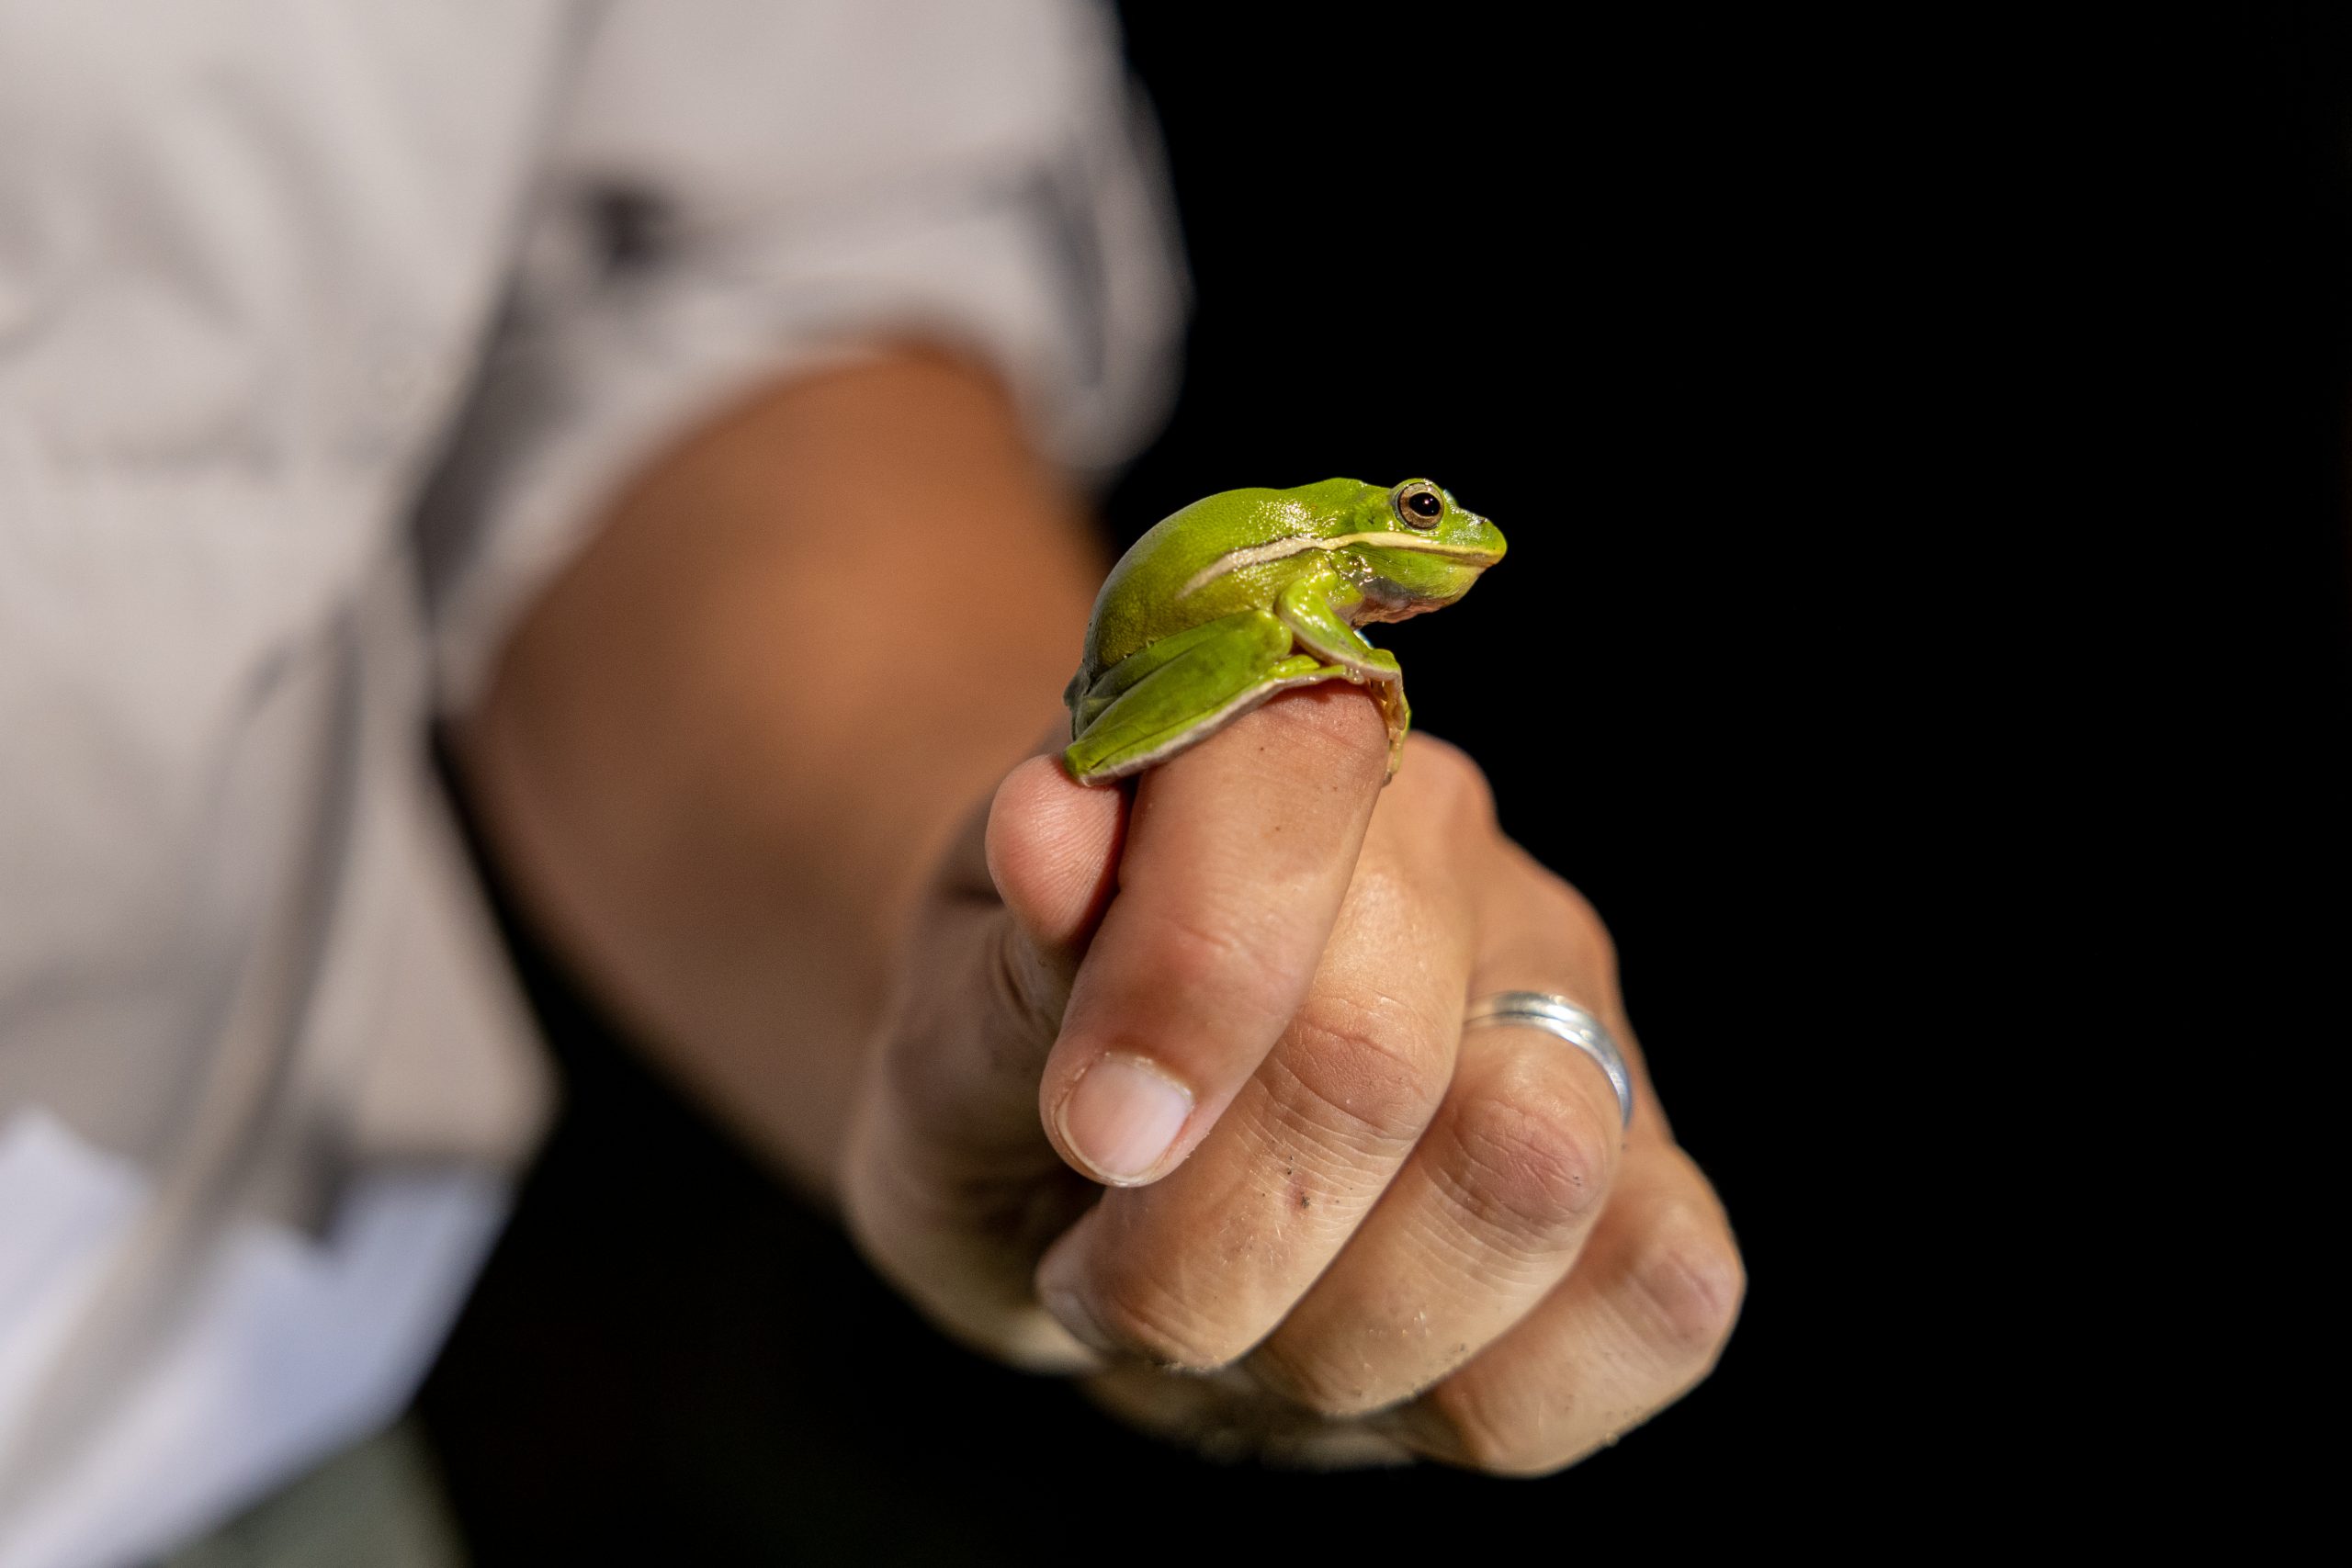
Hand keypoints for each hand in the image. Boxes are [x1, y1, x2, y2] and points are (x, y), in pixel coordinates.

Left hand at [841, 690, 1741, 1472]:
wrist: (1096, 1184)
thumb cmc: (1021, 1077)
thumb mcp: (954, 1023)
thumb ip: (1012, 945)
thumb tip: (1049, 831)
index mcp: (1272, 756)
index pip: (1285, 789)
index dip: (1186, 980)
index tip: (1092, 1134)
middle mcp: (1458, 863)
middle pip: (1375, 1050)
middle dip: (1202, 1236)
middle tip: (1107, 1276)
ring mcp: (1580, 1028)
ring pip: (1528, 1178)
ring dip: (1325, 1332)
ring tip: (1233, 1313)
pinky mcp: (1658, 1198)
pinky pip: (1659, 1304)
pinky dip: (1478, 1393)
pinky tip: (1365, 1361)